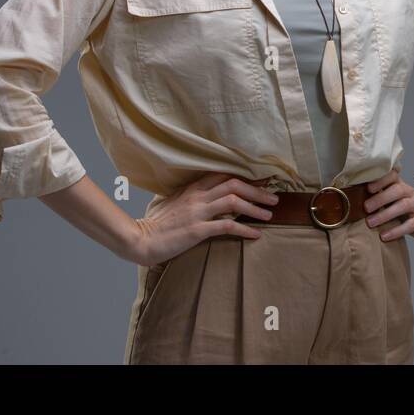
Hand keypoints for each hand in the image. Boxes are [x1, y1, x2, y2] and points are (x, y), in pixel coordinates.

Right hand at [129, 172, 278, 266]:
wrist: (139, 239)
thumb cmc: (154, 224)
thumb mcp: (171, 203)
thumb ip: (188, 197)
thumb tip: (203, 196)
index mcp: (192, 188)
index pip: (224, 175)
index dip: (246, 177)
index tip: (263, 182)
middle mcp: (197, 196)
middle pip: (234, 184)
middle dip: (257, 191)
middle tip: (274, 198)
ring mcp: (197, 212)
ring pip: (234, 201)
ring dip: (255, 208)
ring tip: (269, 215)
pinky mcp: (197, 230)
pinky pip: (227, 225)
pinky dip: (245, 229)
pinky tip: (256, 234)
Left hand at [363, 168, 413, 241]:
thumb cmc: (405, 208)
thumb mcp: (394, 199)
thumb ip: (379, 195)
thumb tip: (353, 195)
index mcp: (401, 186)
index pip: (393, 176)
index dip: (381, 179)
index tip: (368, 187)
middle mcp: (411, 193)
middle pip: (397, 190)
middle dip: (380, 198)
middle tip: (365, 208)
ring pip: (404, 206)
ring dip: (385, 214)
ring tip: (370, 223)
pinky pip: (411, 225)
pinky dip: (396, 230)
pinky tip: (384, 236)